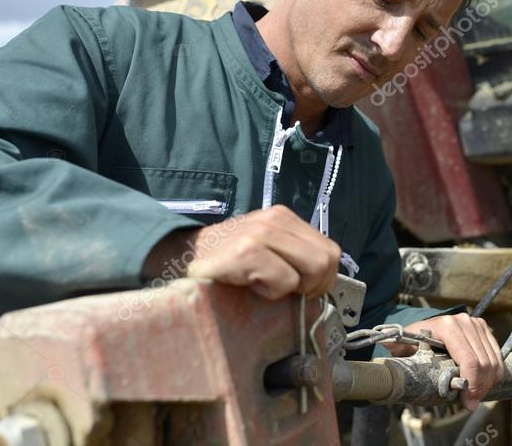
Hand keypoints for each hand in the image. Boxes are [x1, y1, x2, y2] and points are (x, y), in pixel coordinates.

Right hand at [142, 205, 340, 299]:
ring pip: (311, 270)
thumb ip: (292, 254)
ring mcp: (262, 234)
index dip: (325, 277)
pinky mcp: (248, 253)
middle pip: (327, 260)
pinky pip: (284, 282)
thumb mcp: (264, 246)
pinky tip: (248, 285)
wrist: (180, 257)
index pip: (331, 250)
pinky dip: (269, 293)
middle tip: (287, 293)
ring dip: (290, 288)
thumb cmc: (225, 259)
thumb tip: (324, 280)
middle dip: (314, 286)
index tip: (305, 289)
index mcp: (284, 217)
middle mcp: (276, 220)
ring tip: (264, 285)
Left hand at [384, 313, 504, 409]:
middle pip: (483, 363)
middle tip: (471, 403)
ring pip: (493, 361)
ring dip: (488, 383)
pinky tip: (482, 384)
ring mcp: (476, 324)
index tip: (468, 402)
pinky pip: (497, 356)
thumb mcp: (405, 346)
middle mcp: (464, 322)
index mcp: (446, 326)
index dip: (472, 384)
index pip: (469, 360)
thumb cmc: (414, 341)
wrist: (425, 327)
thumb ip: (397, 346)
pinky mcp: (484, 329)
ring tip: (475, 395)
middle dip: (480, 388)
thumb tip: (388, 344)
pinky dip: (493, 374)